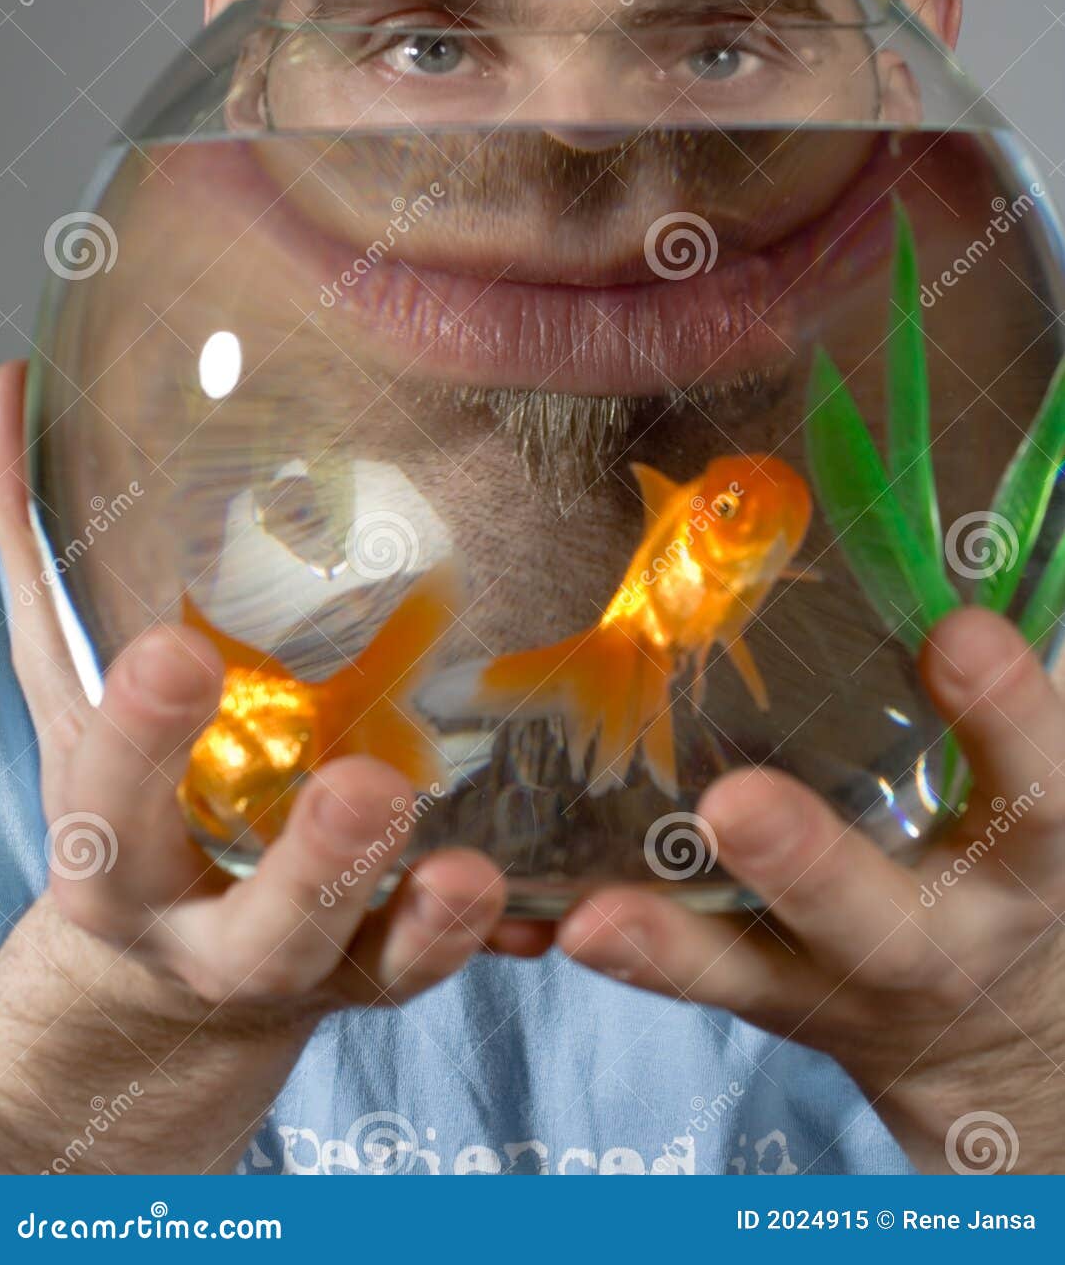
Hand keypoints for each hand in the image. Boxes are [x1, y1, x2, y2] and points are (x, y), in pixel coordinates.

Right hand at [0, 361, 546, 1018]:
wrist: (157, 980)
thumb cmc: (128, 792)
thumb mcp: (71, 686)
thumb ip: (41, 552)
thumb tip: (11, 384)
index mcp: (117, 851)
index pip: (113, 796)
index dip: (143, 735)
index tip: (178, 652)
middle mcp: (206, 923)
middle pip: (252, 912)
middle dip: (307, 858)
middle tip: (367, 783)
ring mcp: (304, 959)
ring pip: (359, 958)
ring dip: (418, 917)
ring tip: (476, 868)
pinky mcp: (377, 974)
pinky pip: (434, 969)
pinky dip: (478, 939)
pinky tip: (533, 901)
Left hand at [558, 605, 1064, 1172]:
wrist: (986, 1017)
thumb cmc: (998, 848)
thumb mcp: (1023, 783)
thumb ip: (986, 697)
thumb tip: (934, 552)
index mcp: (1026, 857)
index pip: (1037, 787)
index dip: (1004, 715)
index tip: (959, 632)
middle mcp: (938, 935)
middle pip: (879, 917)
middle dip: (806, 863)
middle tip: (734, 804)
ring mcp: (838, 983)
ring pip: (756, 972)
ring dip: (673, 941)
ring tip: (595, 915)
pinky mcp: (765, 997)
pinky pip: (688, 982)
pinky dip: (624, 952)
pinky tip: (554, 923)